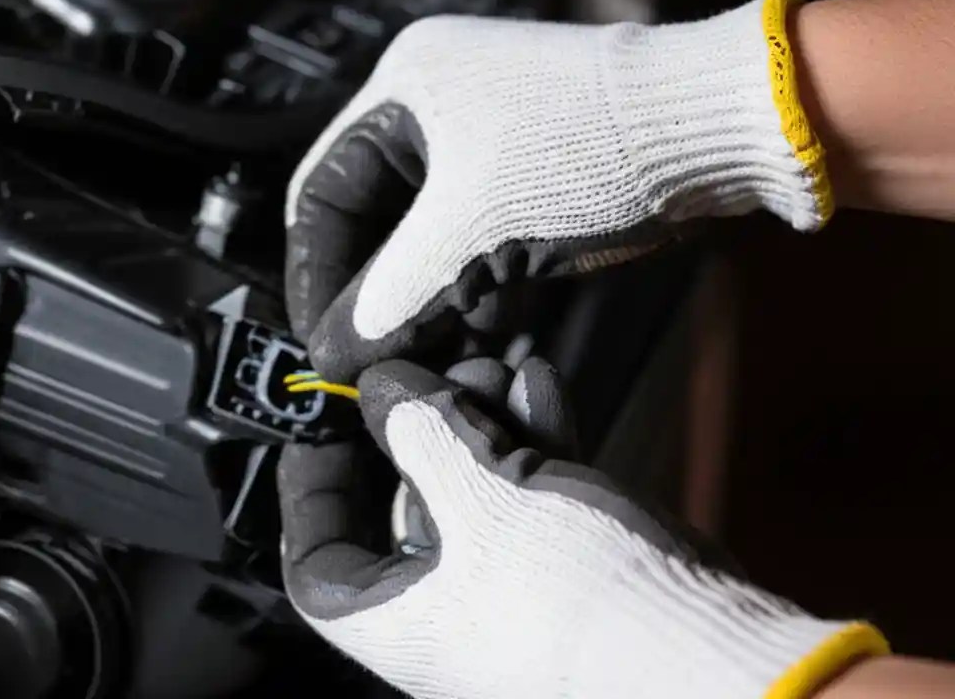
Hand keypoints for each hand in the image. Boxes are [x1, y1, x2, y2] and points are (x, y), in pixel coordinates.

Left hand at [277, 358, 884, 698]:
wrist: (714, 656)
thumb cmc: (577, 607)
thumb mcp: (479, 501)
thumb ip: (421, 434)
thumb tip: (379, 390)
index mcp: (399, 624)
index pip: (316, 564)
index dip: (310, 491)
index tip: (324, 423)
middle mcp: (450, 615)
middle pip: (403, 508)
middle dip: (417, 430)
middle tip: (429, 372)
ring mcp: (517, 593)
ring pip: (476, 493)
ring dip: (481, 423)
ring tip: (492, 367)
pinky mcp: (577, 570)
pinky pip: (536, 498)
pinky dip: (534, 441)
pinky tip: (539, 384)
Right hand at [285, 0, 831, 382]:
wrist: (719, 132)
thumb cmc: (597, 149)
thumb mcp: (471, 235)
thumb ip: (390, 301)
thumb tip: (334, 359)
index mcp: (404, 89)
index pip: (321, 194)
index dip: (314, 276)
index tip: (321, 341)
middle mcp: (437, 106)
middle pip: (373, 222)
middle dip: (377, 296)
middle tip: (370, 360)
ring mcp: (487, 140)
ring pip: (426, 240)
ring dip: (424, 302)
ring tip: (427, 358)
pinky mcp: (529, 176)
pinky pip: (473, 242)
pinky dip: (468, 290)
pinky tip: (474, 336)